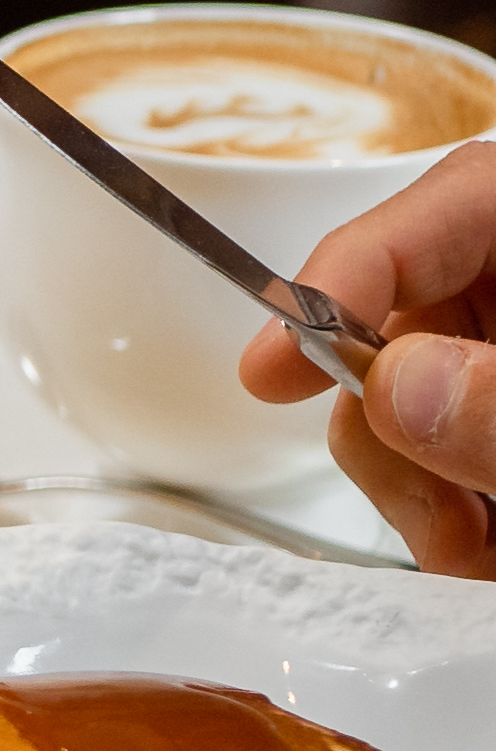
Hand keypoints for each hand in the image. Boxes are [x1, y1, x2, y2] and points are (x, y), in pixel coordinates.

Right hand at [242, 142, 495, 575]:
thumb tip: (398, 388)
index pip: (461, 196)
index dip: (351, 271)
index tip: (276, 370)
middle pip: (414, 318)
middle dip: (390, 427)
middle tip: (430, 514)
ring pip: (411, 405)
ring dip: (417, 495)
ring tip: (479, 553)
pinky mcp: (491, 430)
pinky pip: (439, 462)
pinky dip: (445, 519)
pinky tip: (483, 550)